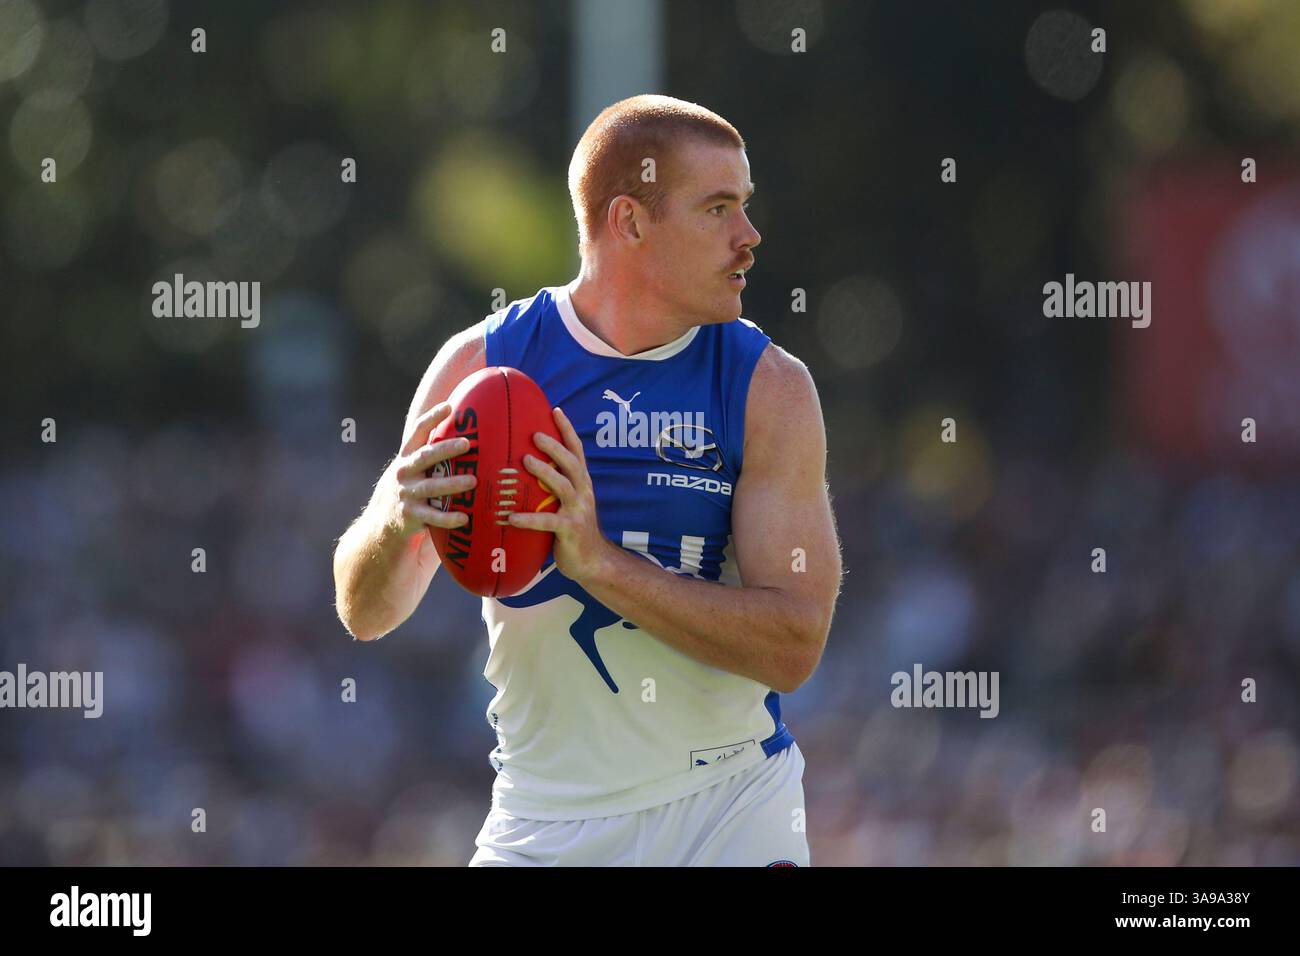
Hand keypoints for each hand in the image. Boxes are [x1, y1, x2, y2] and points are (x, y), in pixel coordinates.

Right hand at [387, 402, 476, 536]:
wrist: (382, 521)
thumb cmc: (408, 486)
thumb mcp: (410, 467)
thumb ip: (428, 453)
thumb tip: (461, 429)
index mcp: (406, 456)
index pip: (418, 432)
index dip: (431, 418)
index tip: (448, 406)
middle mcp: (404, 472)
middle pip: (426, 457)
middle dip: (446, 449)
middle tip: (467, 443)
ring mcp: (407, 494)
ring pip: (431, 487)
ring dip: (452, 484)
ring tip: (473, 481)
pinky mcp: (411, 515)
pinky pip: (432, 517)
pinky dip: (448, 518)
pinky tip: (464, 518)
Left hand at [507, 406, 614, 584]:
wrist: (594, 562)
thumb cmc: (574, 531)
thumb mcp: (568, 504)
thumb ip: (554, 487)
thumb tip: (526, 467)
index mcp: (583, 484)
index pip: (577, 450)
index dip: (567, 430)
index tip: (555, 409)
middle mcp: (583, 493)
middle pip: (572, 463)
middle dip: (555, 446)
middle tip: (534, 434)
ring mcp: (578, 511)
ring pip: (563, 485)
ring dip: (544, 472)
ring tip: (525, 461)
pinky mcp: (570, 530)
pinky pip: (548, 522)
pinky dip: (529, 519)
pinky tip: (511, 517)